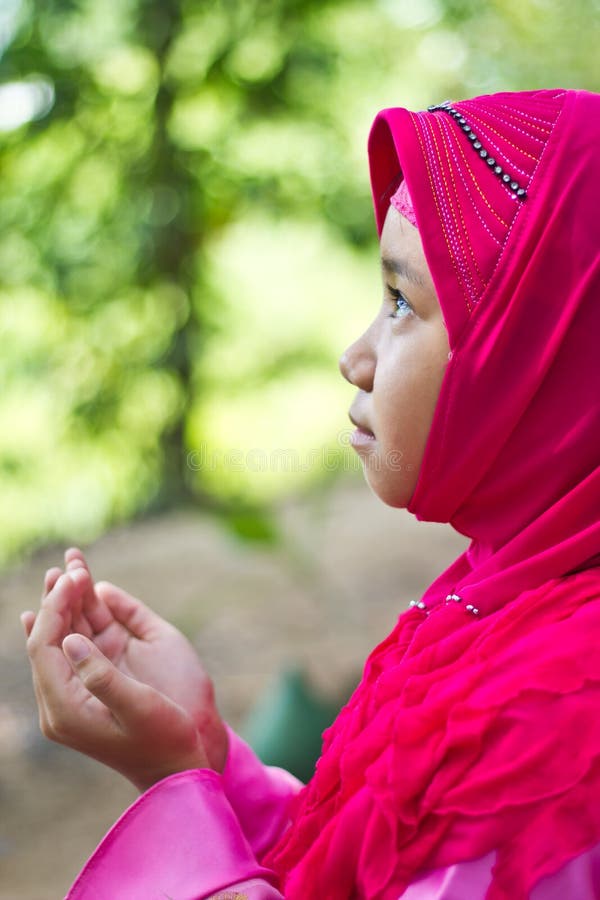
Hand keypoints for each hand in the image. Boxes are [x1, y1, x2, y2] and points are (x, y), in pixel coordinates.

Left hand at [23, 551, 225, 790]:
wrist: (180, 769)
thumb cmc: (165, 739)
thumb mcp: (137, 708)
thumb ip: (100, 675)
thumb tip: (69, 639)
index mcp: (64, 709)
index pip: (45, 647)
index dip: (54, 608)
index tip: (70, 577)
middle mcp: (64, 699)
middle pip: (50, 638)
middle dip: (58, 599)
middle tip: (67, 565)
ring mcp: (79, 691)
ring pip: (65, 638)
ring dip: (67, 603)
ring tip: (69, 566)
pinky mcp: (97, 685)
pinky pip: (81, 645)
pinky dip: (80, 617)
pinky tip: (77, 597)